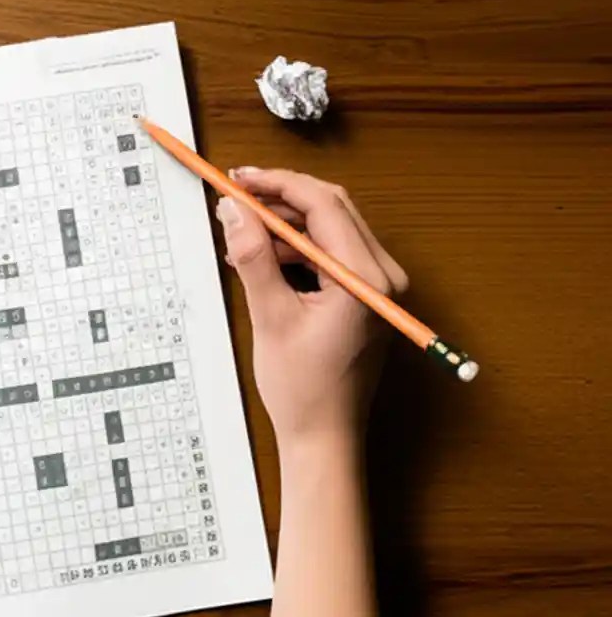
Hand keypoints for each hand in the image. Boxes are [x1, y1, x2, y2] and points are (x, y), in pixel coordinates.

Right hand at [215, 168, 408, 447]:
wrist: (324, 437)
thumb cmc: (304, 389)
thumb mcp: (270, 317)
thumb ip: (252, 256)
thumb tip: (233, 209)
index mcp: (366, 278)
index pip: (323, 204)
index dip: (277, 184)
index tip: (238, 178)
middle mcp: (382, 275)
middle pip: (331, 208)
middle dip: (280, 197)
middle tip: (235, 194)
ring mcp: (377, 284)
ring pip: (329, 227)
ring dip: (284, 223)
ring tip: (240, 234)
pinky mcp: (365, 294)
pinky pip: (330, 251)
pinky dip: (296, 246)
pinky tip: (261, 256)